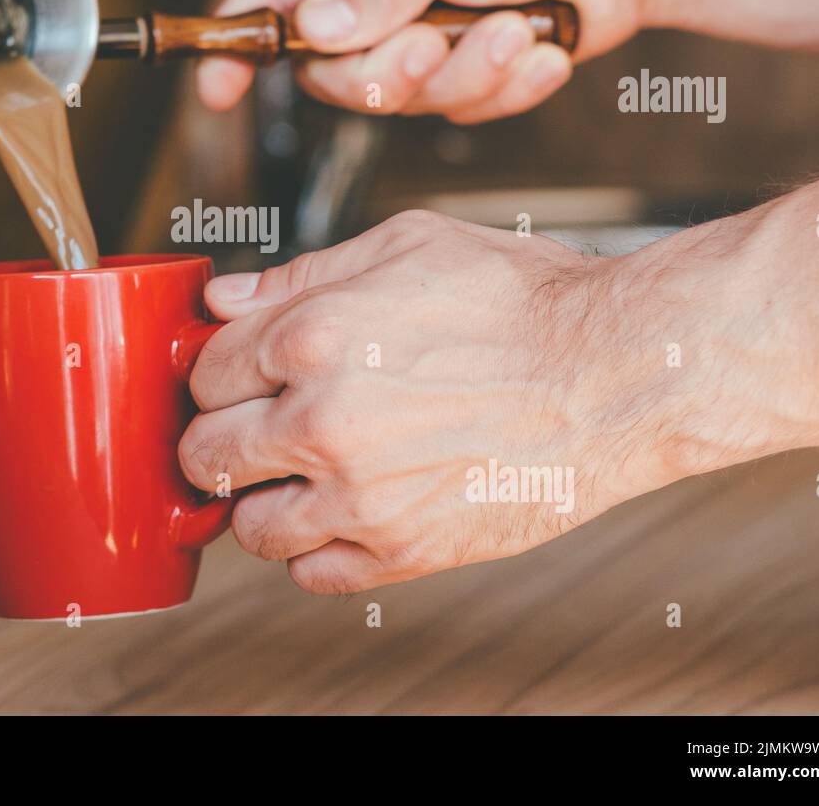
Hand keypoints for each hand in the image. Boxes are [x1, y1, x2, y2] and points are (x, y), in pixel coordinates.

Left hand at [179, 210, 694, 593]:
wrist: (617, 373)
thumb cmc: (522, 300)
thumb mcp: (406, 245)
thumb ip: (299, 274)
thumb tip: (222, 296)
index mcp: (312, 337)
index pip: (202, 374)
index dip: (218, 371)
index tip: (239, 376)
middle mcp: (322, 421)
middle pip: (204, 453)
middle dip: (221, 435)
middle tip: (252, 427)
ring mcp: (360, 496)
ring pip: (249, 526)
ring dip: (263, 498)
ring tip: (300, 472)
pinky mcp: (403, 551)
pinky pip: (313, 574)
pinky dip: (317, 548)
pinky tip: (344, 509)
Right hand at [197, 0, 667, 120]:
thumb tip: (314, 31)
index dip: (237, 42)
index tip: (216, 91)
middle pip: (332, 69)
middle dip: (386, 70)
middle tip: (431, 43)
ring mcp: (417, 31)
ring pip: (398, 97)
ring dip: (463, 72)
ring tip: (513, 31)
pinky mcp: (461, 69)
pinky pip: (456, 108)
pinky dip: (502, 86)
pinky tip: (539, 47)